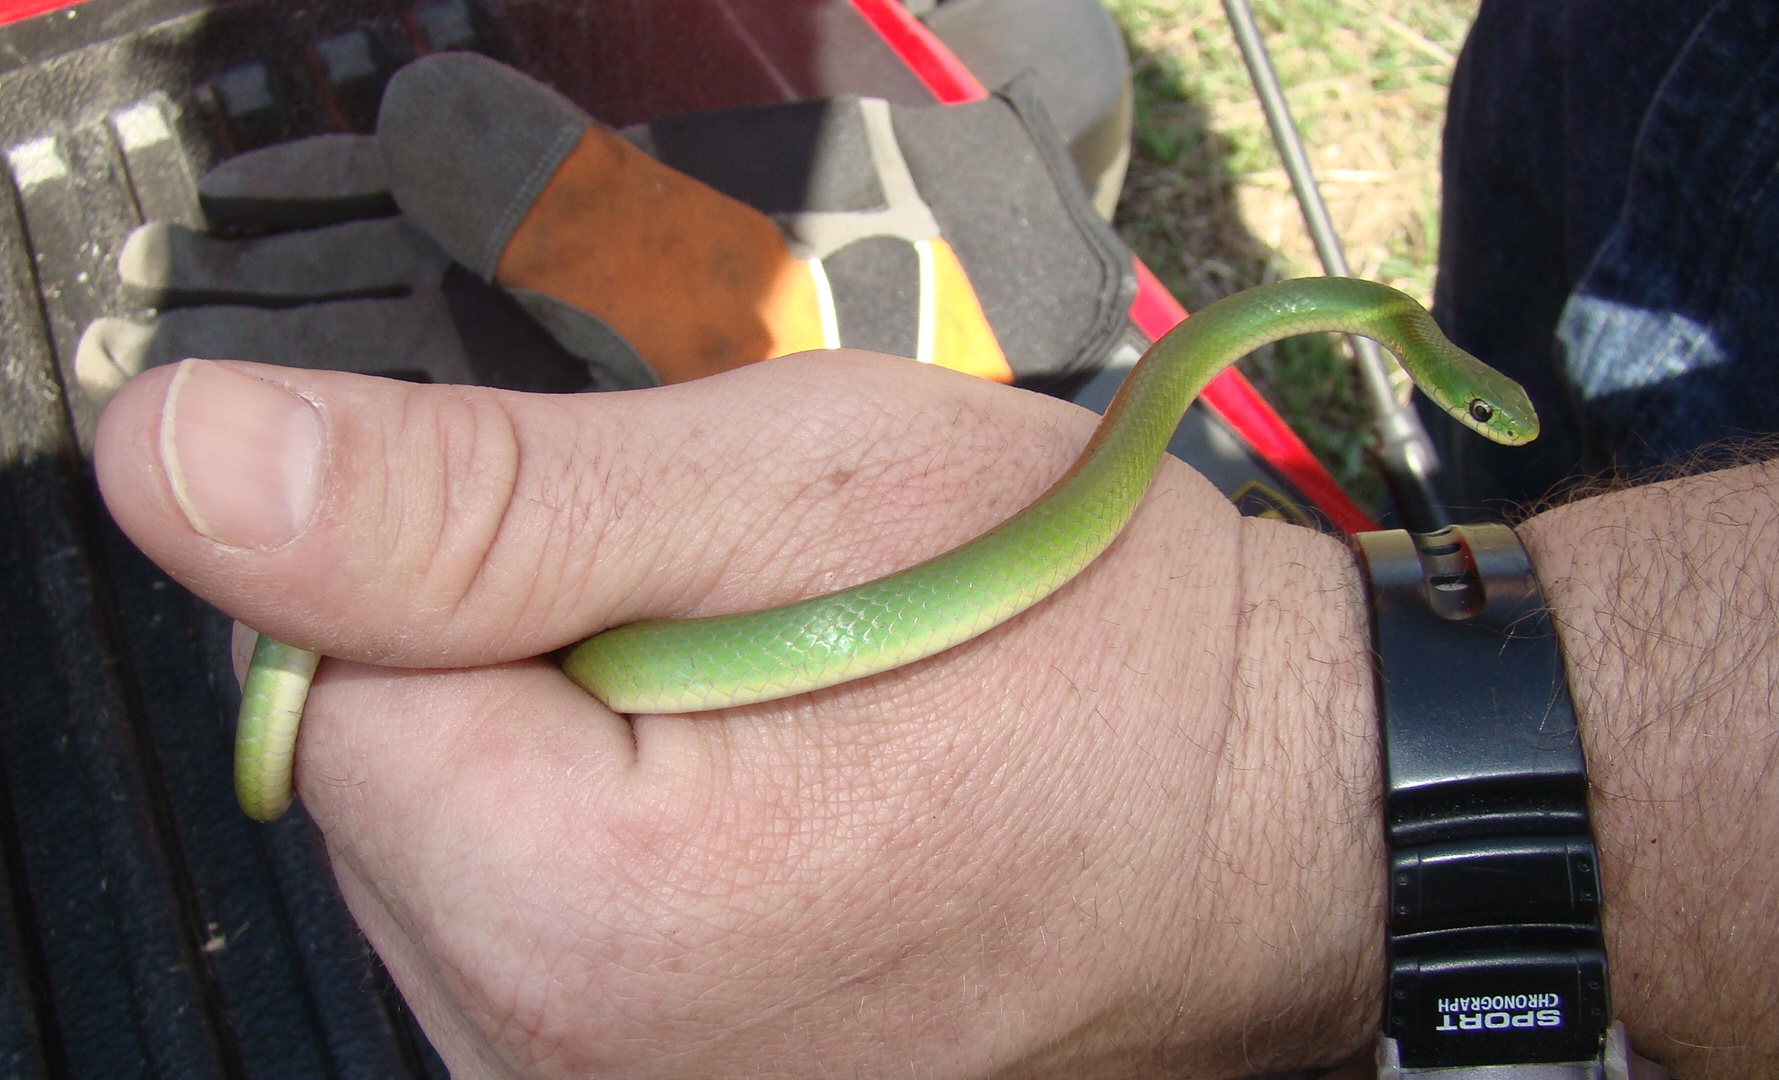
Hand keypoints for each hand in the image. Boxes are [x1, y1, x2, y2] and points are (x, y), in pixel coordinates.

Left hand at [94, 353, 1382, 1076]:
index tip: (666, 560)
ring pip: (452, 857)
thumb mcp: (792, 486)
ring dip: (577, 748)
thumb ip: (472, 497)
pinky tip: (772, 808)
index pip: (331, 676)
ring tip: (783, 719)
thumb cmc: (1079, 633)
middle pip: (387, 786)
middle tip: (749, 632)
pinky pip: (533, 938)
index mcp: (586, 912)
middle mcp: (568, 1074)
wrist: (1264, 809)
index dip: (480, 569)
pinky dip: (615, 839)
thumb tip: (185, 462)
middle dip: (526, 664)